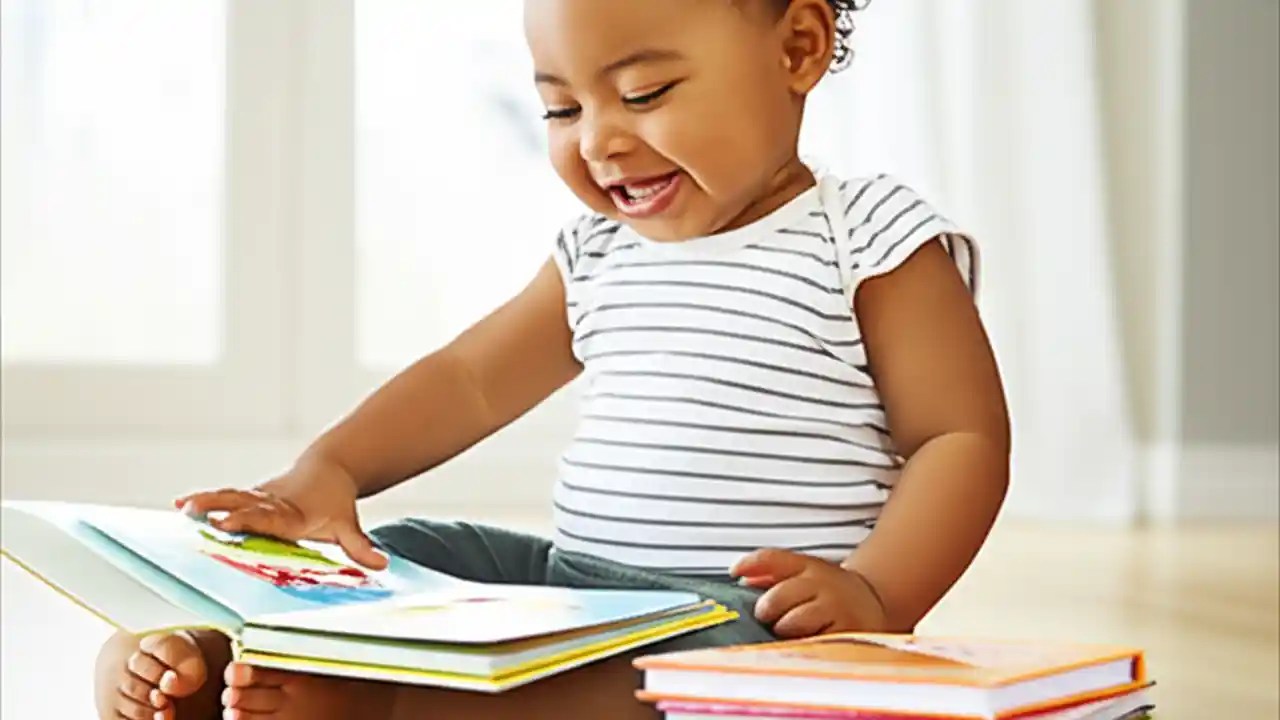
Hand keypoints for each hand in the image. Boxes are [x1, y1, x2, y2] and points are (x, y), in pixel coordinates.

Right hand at [174, 455, 387, 569]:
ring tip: (182, 508)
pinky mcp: (250, 496)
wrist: (330, 468)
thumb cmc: (336, 503)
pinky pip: (226, 498)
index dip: (248, 521)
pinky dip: (205, 501)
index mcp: (292, 514)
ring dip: (207, 501)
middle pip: (245, 504)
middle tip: (198, 515)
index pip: (268, 519)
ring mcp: (258, 497)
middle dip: (222, 509)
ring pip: (231, 496)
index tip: (228, 523)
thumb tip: (382, 564)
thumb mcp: (347, 524)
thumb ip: (359, 546)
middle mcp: (272, 503)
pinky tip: (180, 507)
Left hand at [730, 548, 888, 638]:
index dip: (749, 564)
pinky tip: (803, 645)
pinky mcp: (846, 635)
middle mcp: (823, 584)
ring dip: (784, 630)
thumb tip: (740, 578)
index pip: (773, 559)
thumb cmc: (825, 593)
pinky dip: (801, 647)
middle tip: (768, 618)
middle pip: (778, 595)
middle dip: (766, 610)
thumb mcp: (802, 575)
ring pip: (792, 622)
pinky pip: (811, 643)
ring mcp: (836, 609)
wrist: (872, 605)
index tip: (733, 574)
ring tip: (790, 633)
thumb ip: (770, 574)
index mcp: (808, 566)